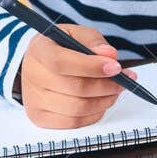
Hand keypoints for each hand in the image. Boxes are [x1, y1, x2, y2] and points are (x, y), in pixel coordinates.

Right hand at [15, 24, 134, 128]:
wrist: (40, 64)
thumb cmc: (62, 47)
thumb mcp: (76, 34)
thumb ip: (93, 41)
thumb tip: (109, 55)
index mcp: (39, 50)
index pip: (61, 62)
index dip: (91, 67)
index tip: (115, 67)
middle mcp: (32, 76)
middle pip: (74, 88)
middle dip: (107, 85)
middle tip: (124, 79)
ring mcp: (33, 100)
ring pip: (77, 108)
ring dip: (104, 100)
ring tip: (115, 90)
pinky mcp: (39, 117)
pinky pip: (73, 122)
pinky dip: (94, 114)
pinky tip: (101, 102)